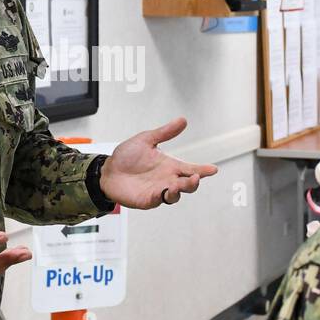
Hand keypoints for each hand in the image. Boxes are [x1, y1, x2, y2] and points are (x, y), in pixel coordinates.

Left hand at [99, 117, 217, 208]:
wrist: (107, 170)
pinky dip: (164, 196)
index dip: (202, 170)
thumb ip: (165, 133)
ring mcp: (158, 190)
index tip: (212, 169)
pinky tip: (165, 191)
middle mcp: (167, 179)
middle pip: (187, 184)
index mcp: (169, 165)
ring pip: (176, 194)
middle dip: (193, 182)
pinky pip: (159, 200)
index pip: (190, 168)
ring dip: (180, 190)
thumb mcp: (146, 140)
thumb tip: (182, 120)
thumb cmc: (126, 156)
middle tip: (195, 177)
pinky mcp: (148, 199)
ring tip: (179, 184)